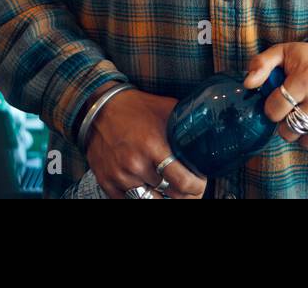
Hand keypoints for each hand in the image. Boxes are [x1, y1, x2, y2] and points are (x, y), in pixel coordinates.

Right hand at [83, 85, 206, 198]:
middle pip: (168, 194)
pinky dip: (140, 196)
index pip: (182, 183)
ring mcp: (119, 175)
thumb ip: (185, 125)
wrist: (100, 107)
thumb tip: (207, 134)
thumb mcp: (166, 109)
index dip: (196, 189)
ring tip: (168, 189)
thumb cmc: (135, 108)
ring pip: (149, 200)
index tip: (199, 185)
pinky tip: (148, 188)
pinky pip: (127, 201)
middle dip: (183, 195)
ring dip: (161, 196)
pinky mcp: (107, 182)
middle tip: (189, 191)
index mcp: (153, 146)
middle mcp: (135, 163)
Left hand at [243, 42, 307, 154]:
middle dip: (285, 124)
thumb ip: (261, 64)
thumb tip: (248, 83)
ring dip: (302, 135)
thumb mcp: (283, 52)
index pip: (274, 111)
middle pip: (290, 130)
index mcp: (306, 78)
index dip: (271, 109)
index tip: (277, 102)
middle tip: (291, 112)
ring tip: (306, 118)